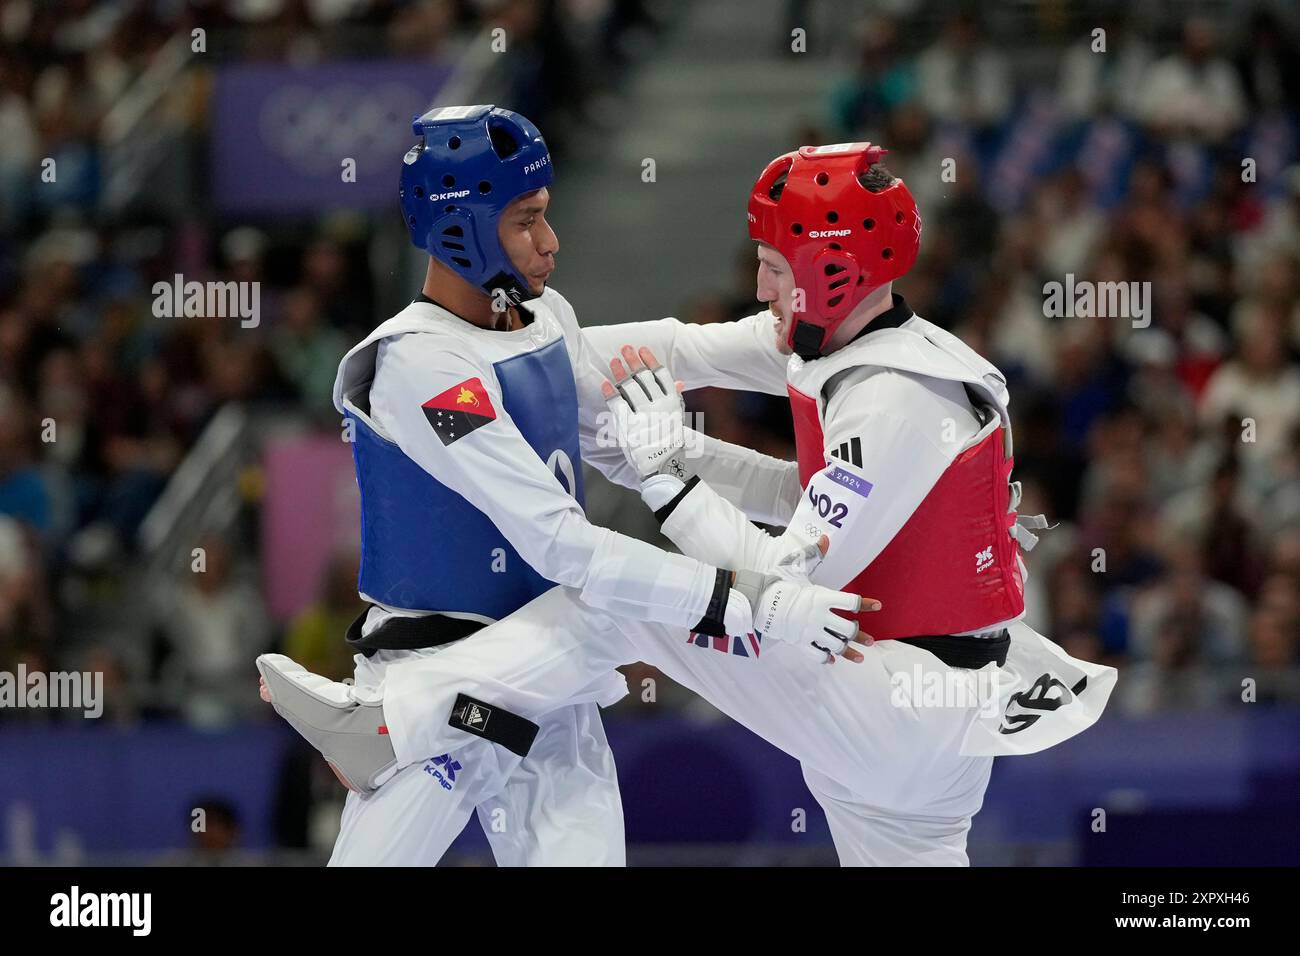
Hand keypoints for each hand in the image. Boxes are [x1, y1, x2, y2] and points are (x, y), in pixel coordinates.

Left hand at [599, 345, 688, 480]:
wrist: (664, 465)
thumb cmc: (670, 441)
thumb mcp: (677, 417)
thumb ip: (675, 398)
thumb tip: (679, 381)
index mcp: (672, 402)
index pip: (661, 375)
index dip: (651, 360)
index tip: (643, 350)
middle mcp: (658, 405)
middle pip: (643, 376)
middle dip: (633, 360)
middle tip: (625, 349)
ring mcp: (643, 414)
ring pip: (630, 386)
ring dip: (620, 371)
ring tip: (614, 362)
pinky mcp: (629, 425)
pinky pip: (617, 404)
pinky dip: (610, 393)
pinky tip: (605, 384)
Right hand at [729, 536, 878, 663]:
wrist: (757, 600)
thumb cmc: (778, 582)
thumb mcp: (796, 566)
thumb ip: (814, 554)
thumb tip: (826, 539)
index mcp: (822, 596)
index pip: (851, 601)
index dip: (866, 604)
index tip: (877, 606)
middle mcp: (819, 616)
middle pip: (848, 629)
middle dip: (860, 634)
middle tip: (870, 639)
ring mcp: (810, 630)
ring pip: (836, 644)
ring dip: (849, 651)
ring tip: (861, 657)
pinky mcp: (799, 641)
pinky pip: (816, 654)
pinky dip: (826, 658)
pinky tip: (832, 660)